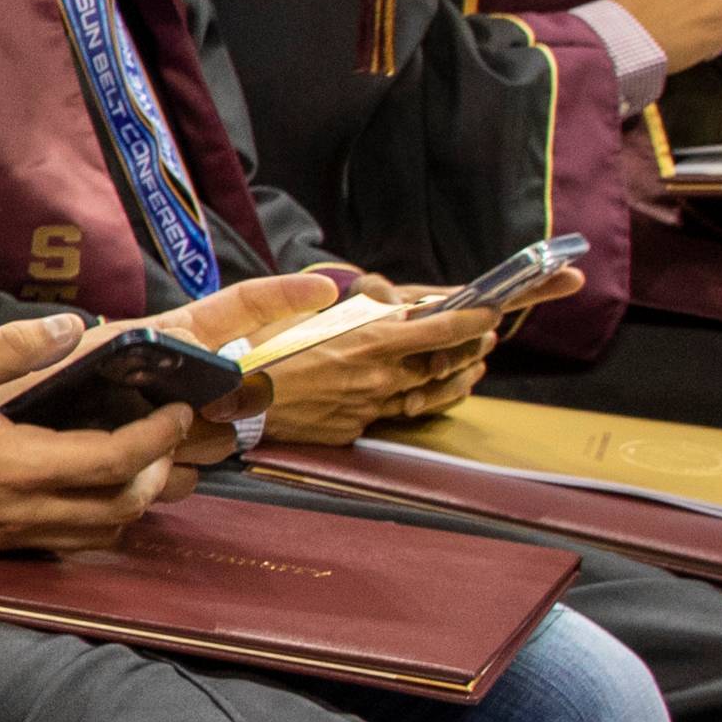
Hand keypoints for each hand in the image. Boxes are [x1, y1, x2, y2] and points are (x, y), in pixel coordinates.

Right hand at [0, 313, 201, 552]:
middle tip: (163, 435)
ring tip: (134, 463)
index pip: (117, 459)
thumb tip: (74, 327)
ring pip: (100, 533)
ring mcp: (9, 535)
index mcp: (20, 467)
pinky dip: (95, 519)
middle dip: (157, 472)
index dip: (158, 435)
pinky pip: (67, 542)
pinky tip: (84, 489)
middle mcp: (24, 511)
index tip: (177, 407)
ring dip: (131, 502)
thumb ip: (14, 346)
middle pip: (124, 507)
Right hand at [170, 267, 495, 438]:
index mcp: (369, 343)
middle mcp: (378, 377)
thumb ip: (354, 303)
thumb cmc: (261, 351)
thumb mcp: (306, 312)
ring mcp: (369, 407)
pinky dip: (419, 399)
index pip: (440, 329)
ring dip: (455, 378)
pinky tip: (425, 392)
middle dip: (470, 347)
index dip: (472, 319)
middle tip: (486, 335)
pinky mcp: (355, 427)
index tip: (489, 309)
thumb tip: (381, 294)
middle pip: (443, 363)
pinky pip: (395, 411)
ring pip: (428, 393)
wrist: (231, 404)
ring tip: (471, 367)